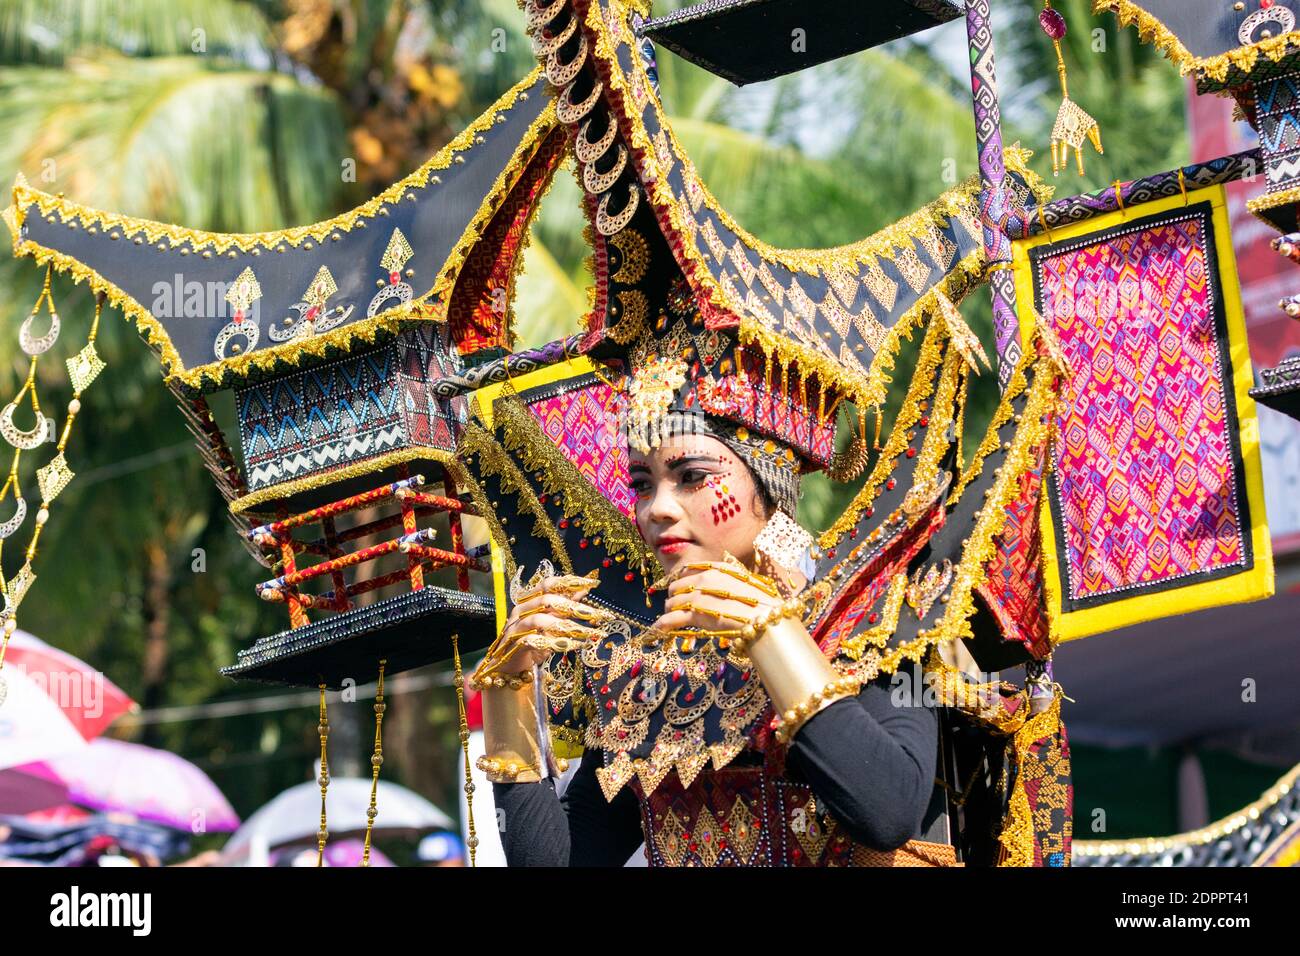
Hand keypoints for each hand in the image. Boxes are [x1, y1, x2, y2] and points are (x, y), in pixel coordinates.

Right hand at [479, 574, 608, 675]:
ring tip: (588, 634)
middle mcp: (521, 610)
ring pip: (539, 620)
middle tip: (597, 615)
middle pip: (546, 600)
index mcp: (530, 600)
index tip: (593, 583)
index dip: (569, 582)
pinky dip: (553, 643)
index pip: (549, 584)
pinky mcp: (514, 645)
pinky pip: (532, 641)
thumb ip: (566, 605)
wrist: (509, 666)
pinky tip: (572, 646)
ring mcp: (516, 627)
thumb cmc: (533, 640)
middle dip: (574, 607)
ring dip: (565, 626)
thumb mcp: (552, 621)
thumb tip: (585, 589)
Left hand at [654, 561, 781, 639]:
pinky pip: (670, 619)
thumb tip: (724, 572)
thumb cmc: (762, 602)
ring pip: (672, 602)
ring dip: (670, 611)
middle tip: (677, 606)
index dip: (681, 579)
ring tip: (672, 619)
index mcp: (717, 567)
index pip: (689, 569)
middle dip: (675, 596)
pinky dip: (662, 625)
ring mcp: (698, 595)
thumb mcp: (745, 580)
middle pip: (676, 586)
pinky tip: (657, 630)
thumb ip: (730, 576)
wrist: (765, 618)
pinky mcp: (695, 614)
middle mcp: (704, 578)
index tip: (678, 587)